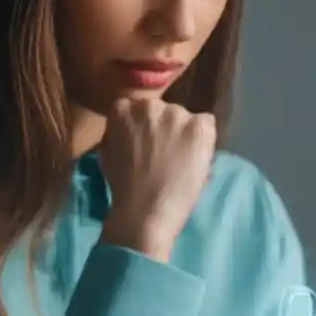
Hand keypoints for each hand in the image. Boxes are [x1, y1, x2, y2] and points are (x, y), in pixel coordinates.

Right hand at [97, 97, 216, 261]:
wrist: (144, 211)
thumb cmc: (122, 187)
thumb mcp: (108, 150)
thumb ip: (120, 131)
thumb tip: (132, 129)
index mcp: (123, 107)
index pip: (140, 109)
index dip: (146, 129)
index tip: (147, 145)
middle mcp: (150, 104)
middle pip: (164, 111)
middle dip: (165, 128)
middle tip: (165, 154)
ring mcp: (176, 114)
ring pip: (186, 118)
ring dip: (185, 134)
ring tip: (181, 160)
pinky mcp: (199, 127)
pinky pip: (207, 124)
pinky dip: (205, 140)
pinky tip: (196, 158)